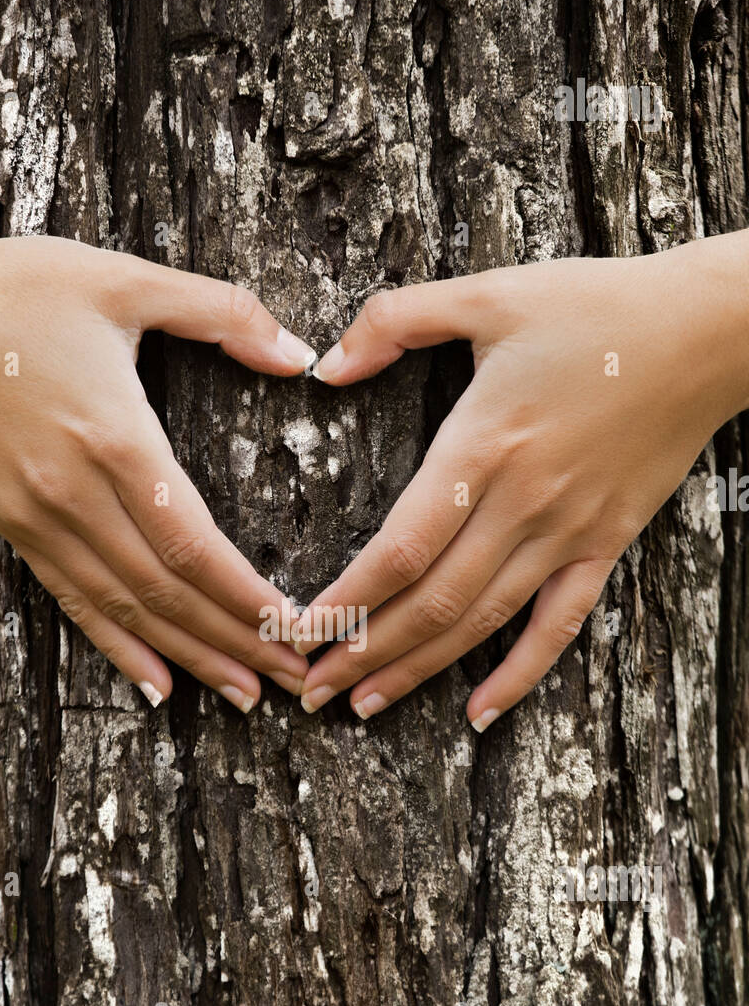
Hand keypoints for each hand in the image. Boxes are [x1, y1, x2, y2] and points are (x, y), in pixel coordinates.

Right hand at [0, 209, 311, 709]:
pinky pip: (74, 602)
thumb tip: (298, 354)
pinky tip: (158, 684)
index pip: (194, 545)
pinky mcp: (15, 527)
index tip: (294, 626)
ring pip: (126, 609)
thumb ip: (224, 314)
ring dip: (190, 657)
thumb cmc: (21, 290)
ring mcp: (40, 518)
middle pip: (168, 592)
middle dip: (238, 641)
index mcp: (114, 437)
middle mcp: (75, 493)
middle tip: (292, 678)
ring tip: (244, 691)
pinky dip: (119, 648)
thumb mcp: (129, 279)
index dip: (247, 597)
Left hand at [296, 237, 748, 726]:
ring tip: (363, 704)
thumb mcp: (487, 292)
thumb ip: (394, 321)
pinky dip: (518, 675)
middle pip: (431, 601)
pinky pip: (558, 627)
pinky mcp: (605, 545)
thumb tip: (325, 369)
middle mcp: (522, 503)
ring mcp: (568, 533)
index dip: (345, 599)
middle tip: (311, 689)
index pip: (399, 548)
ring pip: (481, 623)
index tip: (298, 631)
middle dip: (362, 651)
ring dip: (417, 670)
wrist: (708, 331)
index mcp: (482, 445)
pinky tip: (479, 713)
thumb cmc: (597, 307)